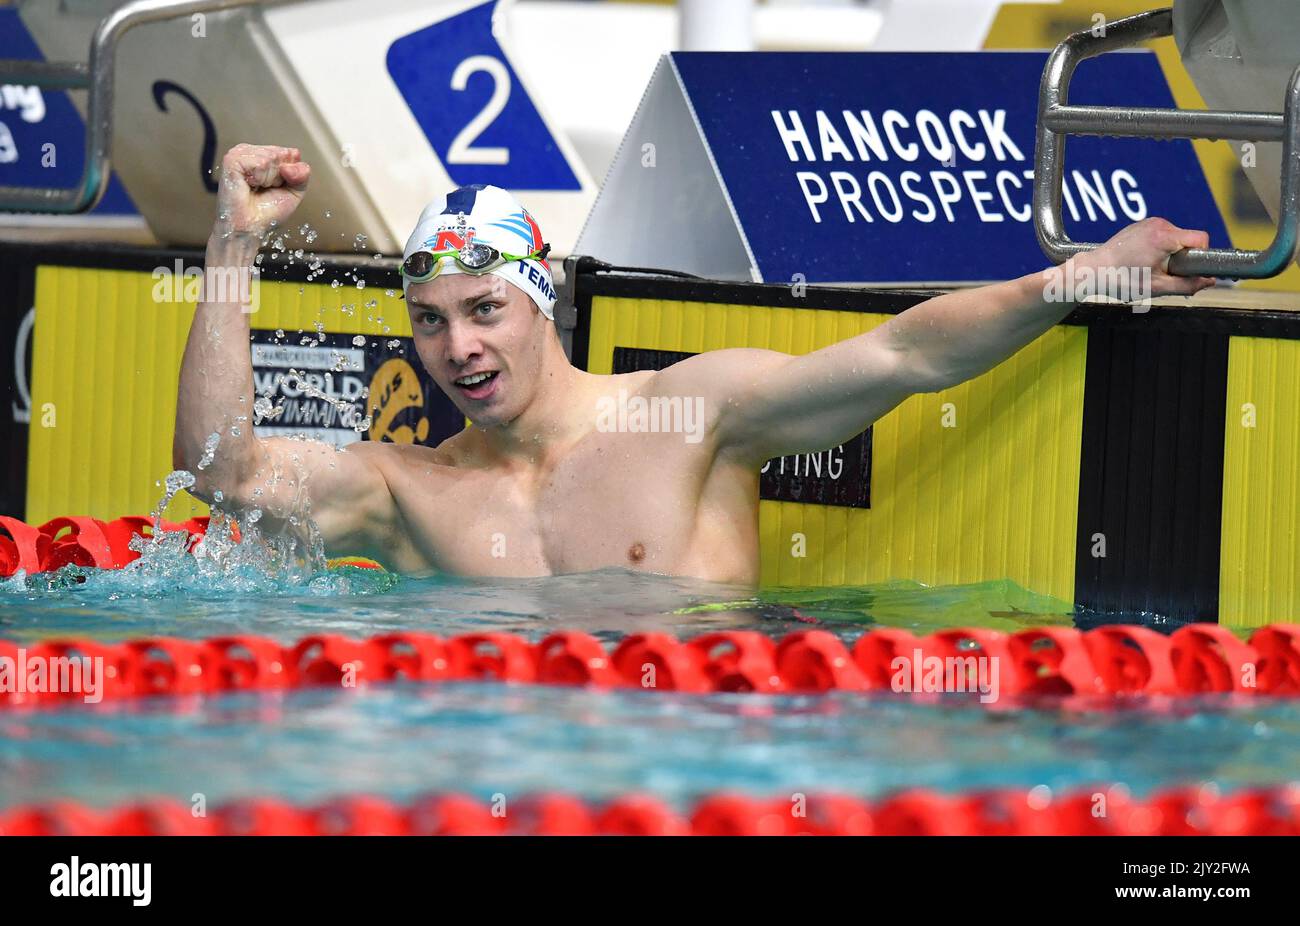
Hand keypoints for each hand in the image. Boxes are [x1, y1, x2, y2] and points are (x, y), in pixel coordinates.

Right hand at [212, 143, 310, 242]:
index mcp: (264, 155)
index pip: (290, 153)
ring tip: (256, 188)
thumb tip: (294, 154)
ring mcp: (240, 154)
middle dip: (279, 177)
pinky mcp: (232, 160)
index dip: (290, 174)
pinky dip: (259, 179)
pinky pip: (260, 163)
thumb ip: (303, 173)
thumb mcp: (294, 192)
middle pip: (281, 154)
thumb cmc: (267, 212)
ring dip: (269, 179)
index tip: (276, 187)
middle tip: (265, 190)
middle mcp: (252, 152)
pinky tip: (249, 186)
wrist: (249, 228)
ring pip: (270, 158)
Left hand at [1090, 216, 1215, 297]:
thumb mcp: (1157, 287)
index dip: (1201, 256)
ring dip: (1170, 254)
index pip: (1201, 238)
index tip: (1190, 270)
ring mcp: (1149, 222)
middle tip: (1163, 274)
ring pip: (1176, 238)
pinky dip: (1160, 249)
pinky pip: (1163, 236)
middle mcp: (1158, 224)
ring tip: (1149, 268)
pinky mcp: (1142, 225)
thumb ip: (1188, 285)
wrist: (1092, 270)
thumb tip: (1210, 281)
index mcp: (1164, 236)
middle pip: (1188, 239)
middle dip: (1183, 257)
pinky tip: (1143, 261)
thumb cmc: (1121, 280)